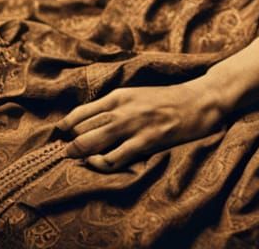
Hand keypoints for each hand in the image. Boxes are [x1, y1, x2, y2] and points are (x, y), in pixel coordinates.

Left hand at [57, 79, 225, 171]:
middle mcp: (121, 109)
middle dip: (70, 144)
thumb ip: (116, 105)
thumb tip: (94, 119)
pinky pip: (116, 157)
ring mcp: (133, 126)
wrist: (197, 101)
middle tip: (67, 153)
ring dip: (80, 154)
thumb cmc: (166, 99)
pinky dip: (101, 163)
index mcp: (118, 96)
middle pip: (83, 129)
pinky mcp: (146, 142)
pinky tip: (99, 164)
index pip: (82, 112)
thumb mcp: (136, 95)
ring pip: (93, 143)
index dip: (67, 125)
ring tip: (77, 160)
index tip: (61, 133)